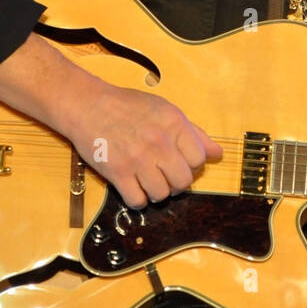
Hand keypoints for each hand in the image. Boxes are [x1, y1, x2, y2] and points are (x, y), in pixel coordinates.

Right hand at [59, 82, 222, 208]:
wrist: (89, 106)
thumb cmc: (129, 107)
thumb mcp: (166, 110)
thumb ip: (193, 133)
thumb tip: (217, 154)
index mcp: (174, 124)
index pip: (199, 159)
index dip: (192, 166)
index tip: (180, 163)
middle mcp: (159, 142)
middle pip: (183, 182)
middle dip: (177, 184)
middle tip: (166, 177)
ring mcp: (138, 159)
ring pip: (162, 195)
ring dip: (157, 193)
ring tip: (148, 181)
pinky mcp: (117, 173)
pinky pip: (137, 201)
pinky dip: (138, 200)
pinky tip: (134, 188)